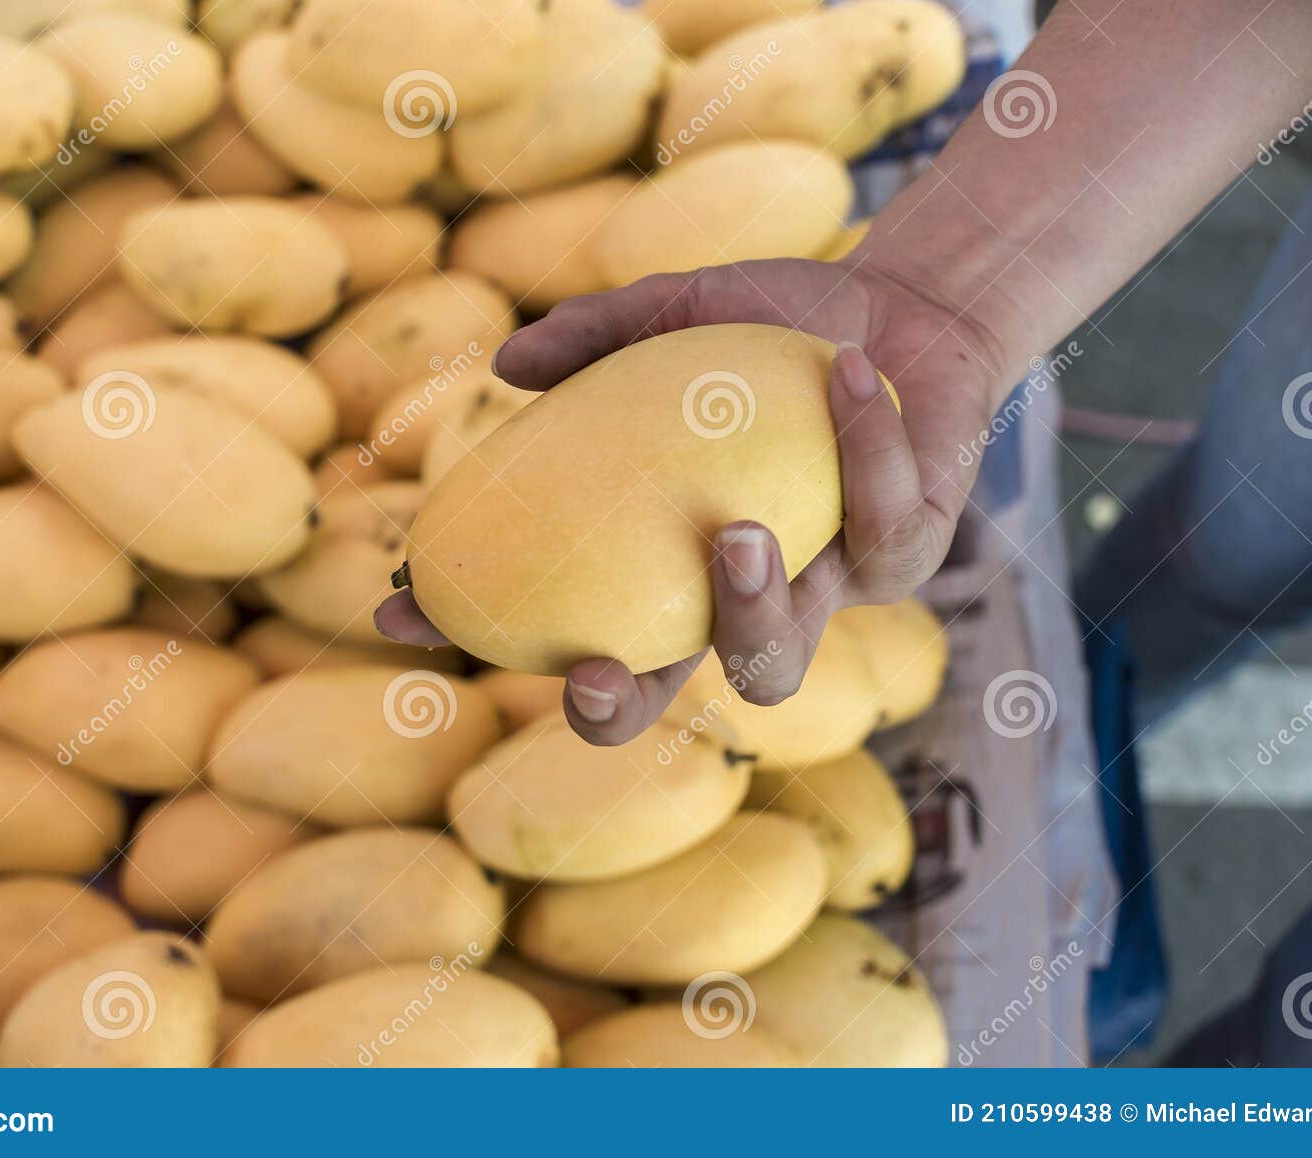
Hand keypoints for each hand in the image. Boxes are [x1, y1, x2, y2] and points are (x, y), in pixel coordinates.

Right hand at [376, 255, 1007, 744]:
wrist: (907, 306)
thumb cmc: (775, 328)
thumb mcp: (677, 315)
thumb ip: (597, 335)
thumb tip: (507, 366)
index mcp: (658, 558)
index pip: (552, 616)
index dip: (474, 632)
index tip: (403, 610)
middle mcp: (729, 596)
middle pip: (658, 697)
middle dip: (615, 711)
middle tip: (592, 675)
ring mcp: (818, 590)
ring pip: (774, 666)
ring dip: (748, 614)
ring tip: (738, 534)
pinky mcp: (904, 559)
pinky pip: (875, 528)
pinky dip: (860, 446)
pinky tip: (847, 371)